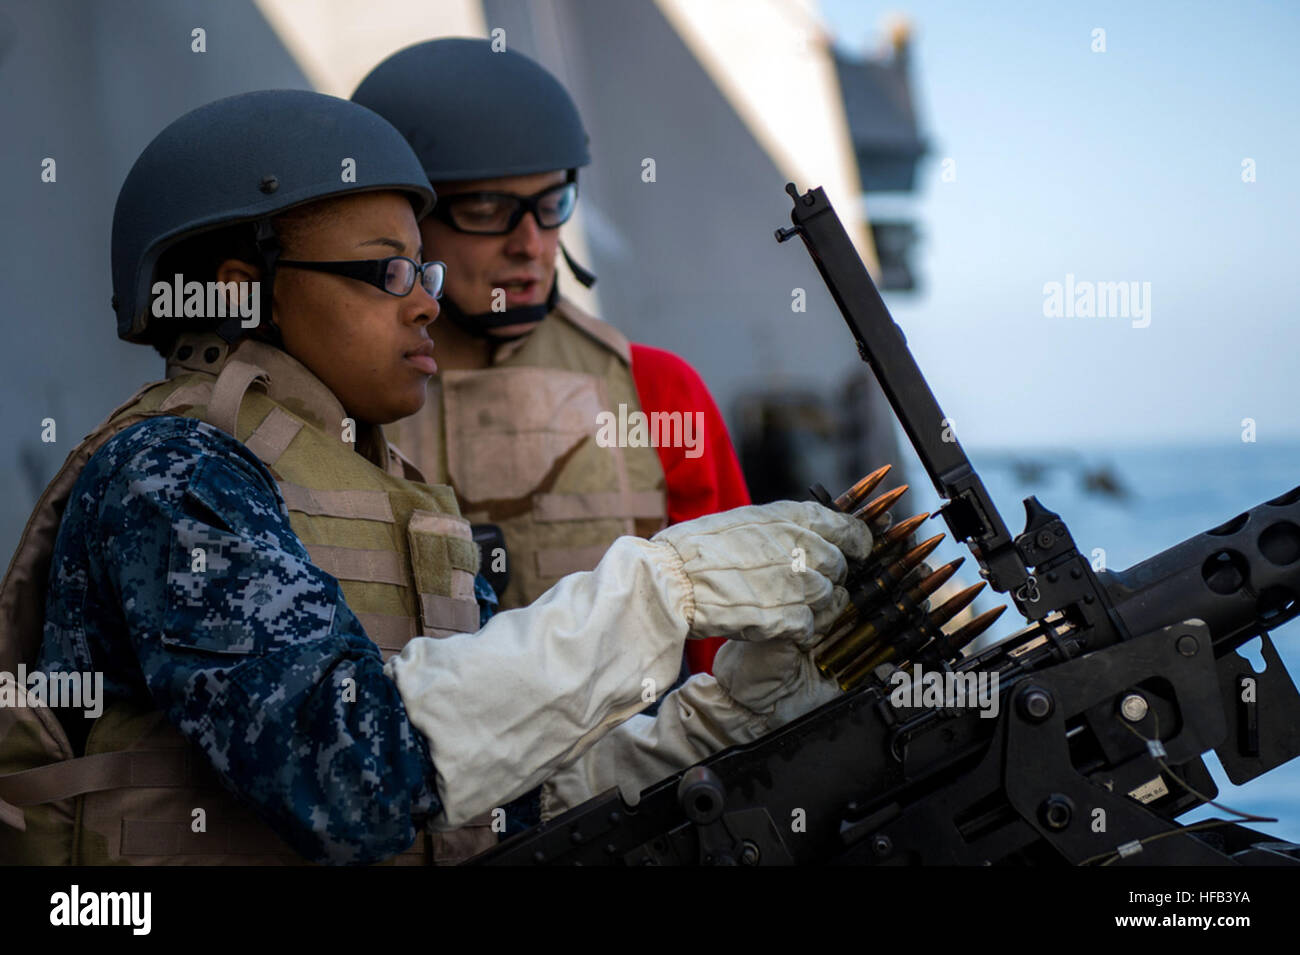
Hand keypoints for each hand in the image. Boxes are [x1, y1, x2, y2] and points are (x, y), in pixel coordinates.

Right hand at [652, 501, 871, 643]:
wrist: (670, 582)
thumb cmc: (694, 549)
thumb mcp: (742, 520)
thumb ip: (780, 527)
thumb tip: (801, 532)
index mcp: (791, 518)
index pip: (847, 528)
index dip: (856, 543)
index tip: (855, 552)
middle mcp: (802, 548)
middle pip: (840, 567)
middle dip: (829, 578)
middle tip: (805, 587)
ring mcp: (798, 585)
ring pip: (830, 600)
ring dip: (816, 607)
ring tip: (788, 609)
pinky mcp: (788, 618)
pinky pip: (812, 627)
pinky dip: (800, 630)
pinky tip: (779, 627)